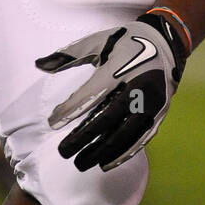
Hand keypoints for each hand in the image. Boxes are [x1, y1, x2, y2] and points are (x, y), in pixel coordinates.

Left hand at [36, 11, 188, 171]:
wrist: (165, 43)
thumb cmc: (124, 43)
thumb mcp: (97, 42)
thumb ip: (68, 55)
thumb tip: (38, 64)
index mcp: (118, 68)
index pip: (90, 94)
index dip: (70, 110)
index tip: (52, 122)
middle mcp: (136, 86)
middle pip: (106, 119)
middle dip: (83, 138)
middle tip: (63, 152)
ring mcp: (150, 102)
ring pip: (124, 134)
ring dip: (101, 151)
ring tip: (81, 163)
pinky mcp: (159, 113)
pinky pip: (141, 138)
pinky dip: (124, 153)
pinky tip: (107, 163)